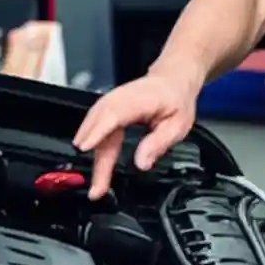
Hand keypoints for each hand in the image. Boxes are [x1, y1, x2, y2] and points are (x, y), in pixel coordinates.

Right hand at [72, 71, 198, 199]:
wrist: (173, 81)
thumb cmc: (176, 101)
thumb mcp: (178, 124)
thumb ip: (158, 143)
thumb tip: (141, 163)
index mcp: (142, 100)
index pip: (114, 114)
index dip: (98, 130)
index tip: (86, 146)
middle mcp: (122, 97)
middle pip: (100, 121)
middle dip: (93, 151)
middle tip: (96, 183)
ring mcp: (113, 99)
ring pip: (94, 121)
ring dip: (89, 146)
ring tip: (93, 176)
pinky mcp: (109, 105)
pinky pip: (94, 120)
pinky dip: (89, 136)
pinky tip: (87, 151)